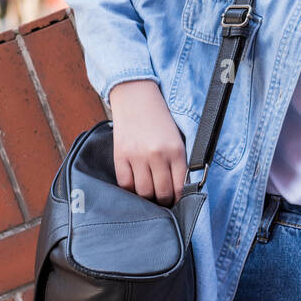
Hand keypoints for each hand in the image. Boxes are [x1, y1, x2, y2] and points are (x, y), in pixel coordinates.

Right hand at [108, 79, 188, 206]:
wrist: (136, 97)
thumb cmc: (160, 119)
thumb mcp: (178, 138)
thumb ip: (179, 162)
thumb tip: (179, 190)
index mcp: (176, 150)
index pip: (180, 187)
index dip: (179, 200)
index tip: (178, 204)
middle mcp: (157, 154)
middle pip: (162, 193)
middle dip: (164, 202)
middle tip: (163, 203)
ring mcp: (137, 156)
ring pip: (144, 192)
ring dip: (148, 199)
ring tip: (150, 197)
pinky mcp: (120, 156)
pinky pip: (125, 184)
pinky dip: (131, 190)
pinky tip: (135, 188)